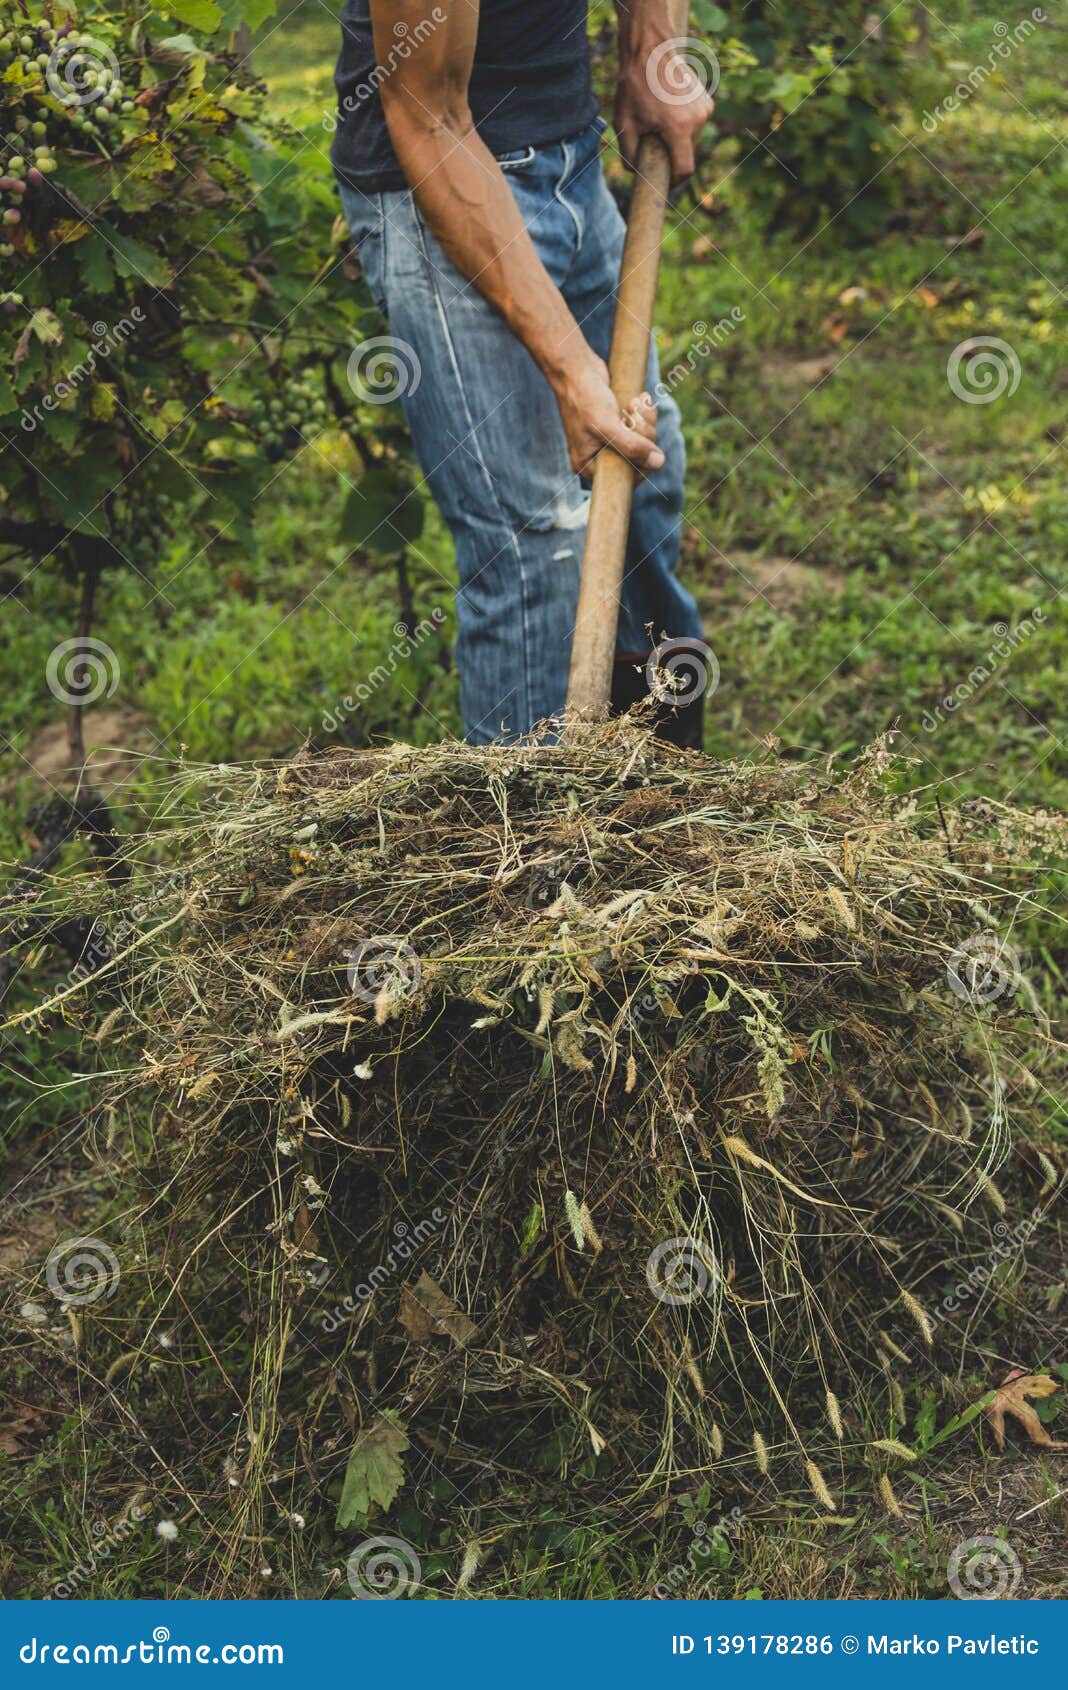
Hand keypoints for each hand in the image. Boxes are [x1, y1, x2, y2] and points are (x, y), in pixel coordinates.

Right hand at [553, 355, 663, 475]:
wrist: (576, 368)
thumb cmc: (584, 398)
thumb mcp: (607, 426)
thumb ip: (631, 447)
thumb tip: (659, 462)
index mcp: (589, 465)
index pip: (625, 479)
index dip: (642, 464)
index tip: (646, 445)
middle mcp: (599, 455)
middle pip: (638, 458)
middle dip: (643, 435)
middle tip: (634, 415)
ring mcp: (610, 439)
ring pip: (644, 440)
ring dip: (645, 420)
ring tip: (634, 403)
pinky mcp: (619, 423)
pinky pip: (642, 425)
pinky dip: (644, 412)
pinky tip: (636, 399)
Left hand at [615, 37, 714, 179]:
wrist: (650, 50)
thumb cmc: (634, 86)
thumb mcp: (624, 124)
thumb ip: (630, 156)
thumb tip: (638, 175)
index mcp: (678, 128)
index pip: (685, 170)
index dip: (674, 182)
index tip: (664, 183)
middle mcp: (697, 120)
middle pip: (687, 155)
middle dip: (672, 157)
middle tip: (654, 146)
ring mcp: (705, 109)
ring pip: (692, 141)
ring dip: (677, 140)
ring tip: (659, 124)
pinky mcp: (707, 102)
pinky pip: (695, 125)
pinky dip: (683, 126)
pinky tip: (669, 112)